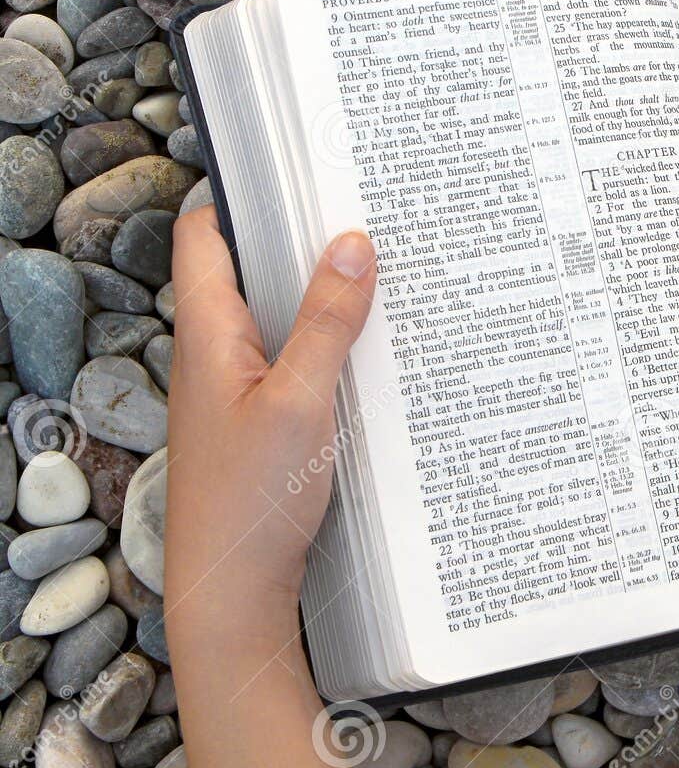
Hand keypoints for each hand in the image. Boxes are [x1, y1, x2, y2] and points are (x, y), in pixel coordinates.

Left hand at [165, 207, 376, 640]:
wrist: (233, 592)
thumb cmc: (250, 501)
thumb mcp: (300, 401)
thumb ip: (326, 323)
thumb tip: (352, 245)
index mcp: (208, 336)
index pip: (203, 237)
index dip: (241, 198)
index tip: (299, 174)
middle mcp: (216, 355)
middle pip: (250, 272)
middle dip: (302, 244)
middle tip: (366, 217)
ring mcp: (237, 391)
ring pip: (279, 320)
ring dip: (323, 300)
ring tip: (385, 278)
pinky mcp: (263, 423)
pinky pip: (296, 363)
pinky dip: (331, 348)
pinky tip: (377, 355)